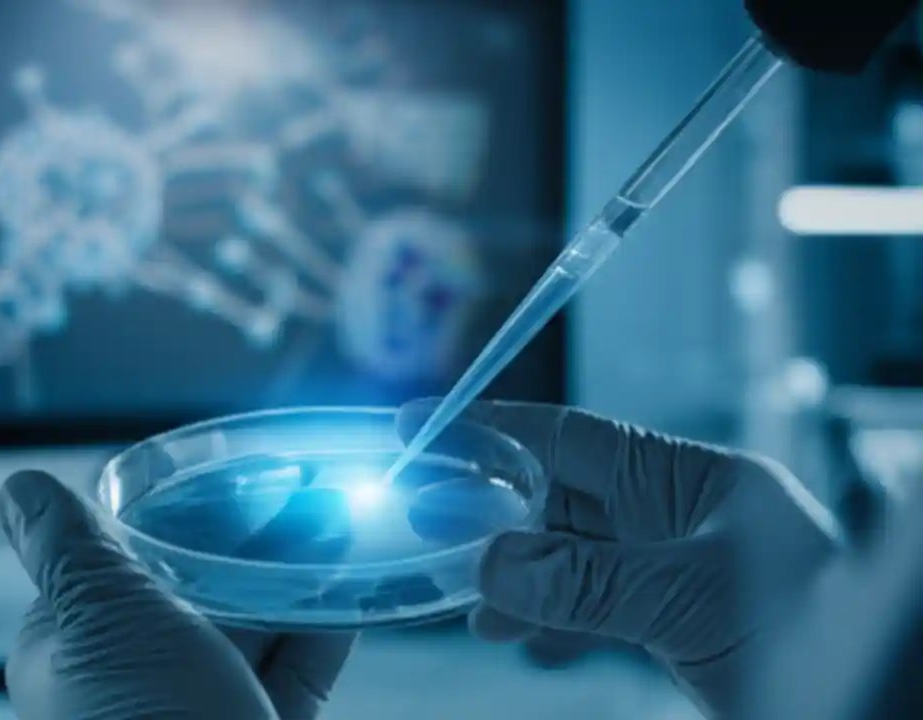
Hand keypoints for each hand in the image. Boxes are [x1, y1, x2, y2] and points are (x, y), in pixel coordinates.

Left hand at [0, 470, 353, 719]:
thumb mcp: (101, 614)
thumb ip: (67, 549)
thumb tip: (19, 485)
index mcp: (74, 652)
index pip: (109, 565)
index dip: (159, 518)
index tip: (211, 475)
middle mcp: (131, 683)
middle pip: (186, 594)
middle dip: (239, 543)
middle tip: (293, 492)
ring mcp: (196, 713)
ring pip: (245, 630)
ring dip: (287, 576)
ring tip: (334, 524)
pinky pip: (293, 673)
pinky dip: (321, 627)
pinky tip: (349, 587)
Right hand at [397, 400, 839, 717]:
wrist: (875, 694)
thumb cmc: (811, 627)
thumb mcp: (689, 597)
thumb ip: (587, 581)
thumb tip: (492, 563)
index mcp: (687, 478)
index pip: (571, 438)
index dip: (494, 429)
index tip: (425, 421)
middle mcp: (674, 513)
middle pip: (561, 495)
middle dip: (492, 508)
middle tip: (423, 515)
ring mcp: (673, 565)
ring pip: (570, 555)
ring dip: (517, 575)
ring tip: (469, 599)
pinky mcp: (675, 617)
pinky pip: (594, 604)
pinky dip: (551, 618)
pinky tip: (518, 635)